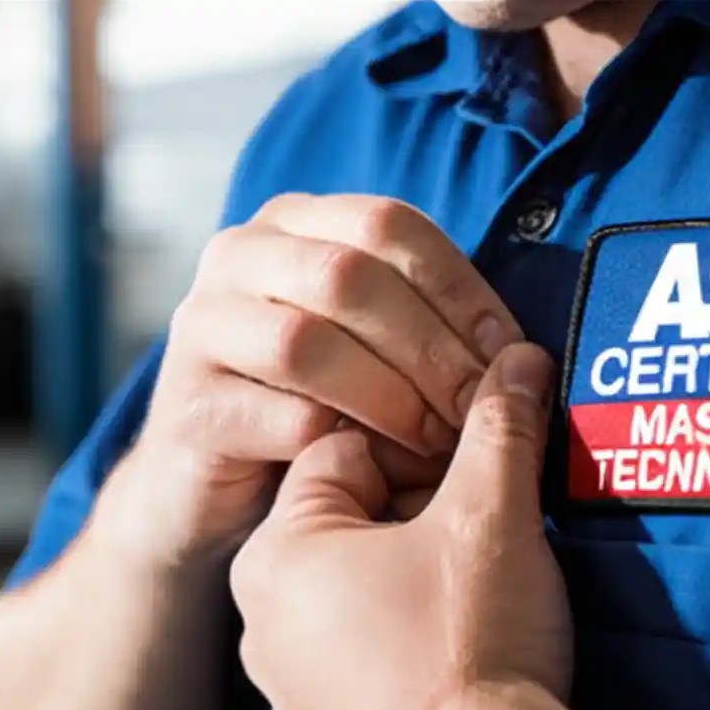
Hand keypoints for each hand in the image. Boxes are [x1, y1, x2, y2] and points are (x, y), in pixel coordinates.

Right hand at [95, 194, 523, 570]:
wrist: (212, 486)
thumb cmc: (313, 404)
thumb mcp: (370, 346)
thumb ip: (426, 324)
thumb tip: (521, 357)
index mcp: (292, 223)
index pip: (388, 224)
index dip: (460, 287)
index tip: (510, 352)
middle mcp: (237, 256)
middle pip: (349, 276)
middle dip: (431, 346)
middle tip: (480, 408)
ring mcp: (202, 327)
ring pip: (308, 344)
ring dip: (392, 397)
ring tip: (439, 445)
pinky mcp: (188, 407)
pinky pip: (283, 417)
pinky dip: (348, 446)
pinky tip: (384, 473)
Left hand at [231, 343, 573, 709]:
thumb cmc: (471, 650)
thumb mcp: (491, 518)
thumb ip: (501, 427)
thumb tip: (520, 361)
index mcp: (279, 551)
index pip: (344, 447)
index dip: (421, 438)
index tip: (475, 457)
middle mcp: (265, 613)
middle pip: (354, 508)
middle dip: (426, 499)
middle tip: (488, 513)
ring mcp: (292, 672)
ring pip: (363, 574)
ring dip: (424, 559)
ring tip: (484, 572)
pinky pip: (365, 635)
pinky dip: (413, 618)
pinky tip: (465, 628)